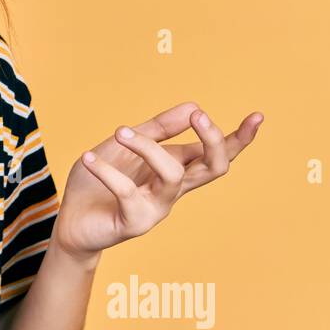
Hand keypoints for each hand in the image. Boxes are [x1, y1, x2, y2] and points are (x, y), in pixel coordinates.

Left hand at [53, 101, 262, 256]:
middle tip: (200, 117)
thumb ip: (157, 129)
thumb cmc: (97, 183)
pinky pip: (128, 192)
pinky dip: (108, 172)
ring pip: (172, 174)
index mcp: (175, 170)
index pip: (215, 154)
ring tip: (120, 131)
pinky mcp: (134, 223)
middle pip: (212, 168)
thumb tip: (194, 106)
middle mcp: (172, 191)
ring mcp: (157, 209)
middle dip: (213, 141)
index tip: (258, 116)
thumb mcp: (125, 146)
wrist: (70, 222)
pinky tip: (89, 158)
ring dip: (147, 147)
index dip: (239, 138)